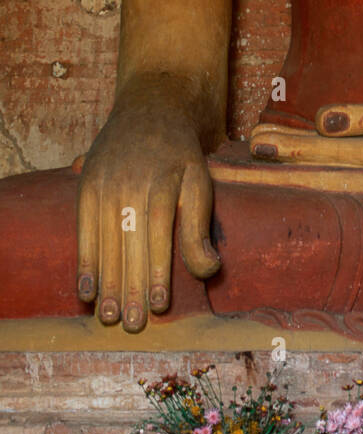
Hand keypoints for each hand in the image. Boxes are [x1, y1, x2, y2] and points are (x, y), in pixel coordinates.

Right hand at [76, 105, 219, 331]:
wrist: (150, 109)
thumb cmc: (181, 155)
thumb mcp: (200, 182)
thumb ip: (199, 227)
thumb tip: (208, 269)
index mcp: (161, 184)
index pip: (158, 236)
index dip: (158, 272)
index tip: (159, 305)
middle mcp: (129, 185)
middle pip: (129, 246)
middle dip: (131, 288)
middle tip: (132, 324)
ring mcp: (104, 185)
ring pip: (105, 243)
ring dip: (107, 283)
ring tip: (110, 317)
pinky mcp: (86, 187)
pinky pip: (83, 231)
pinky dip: (85, 262)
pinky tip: (87, 290)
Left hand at [250, 95, 362, 175]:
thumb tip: (323, 121)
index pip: (324, 154)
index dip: (289, 149)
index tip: (258, 143)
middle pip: (320, 169)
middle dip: (282, 160)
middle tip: (245, 150)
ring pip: (330, 176)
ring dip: (296, 164)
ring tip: (265, 150)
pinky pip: (347, 179)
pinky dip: (320, 170)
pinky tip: (303, 164)